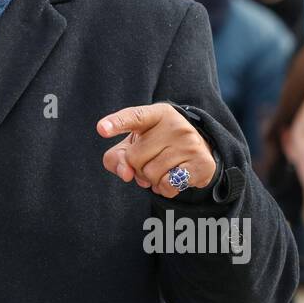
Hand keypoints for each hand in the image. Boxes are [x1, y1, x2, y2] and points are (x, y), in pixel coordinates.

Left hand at [97, 103, 216, 198]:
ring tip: (163, 168)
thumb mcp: (134, 145)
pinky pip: (167, 186)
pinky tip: (173, 177)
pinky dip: (164, 188)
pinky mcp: (202, 163)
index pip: (134, 117)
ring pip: (150, 175)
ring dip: (151, 179)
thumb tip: (125, 173)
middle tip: (151, 160)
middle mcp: (175, 124)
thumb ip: (117, 157)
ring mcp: (191, 143)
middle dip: (136, 167)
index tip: (101, 128)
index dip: (116, 123)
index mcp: (155, 114)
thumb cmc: (156, 145)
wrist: (197, 150)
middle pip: (134, 157)